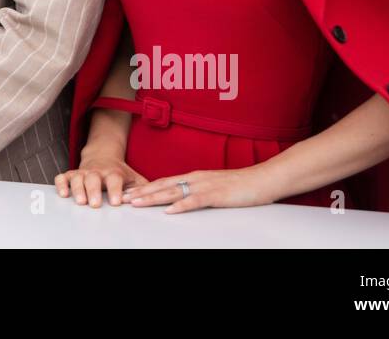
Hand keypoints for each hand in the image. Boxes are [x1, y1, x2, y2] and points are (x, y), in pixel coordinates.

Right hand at [55, 153, 147, 207]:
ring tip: (80, 201)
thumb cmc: (119, 173)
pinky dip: (61, 184)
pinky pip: (63, 177)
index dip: (115, 190)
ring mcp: (83, 172)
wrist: (103, 156)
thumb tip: (151, 199)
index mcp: (113, 172)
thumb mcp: (134, 178)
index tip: (116, 202)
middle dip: (93, 190)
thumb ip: (142, 189)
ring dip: (77, 189)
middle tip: (94, 204)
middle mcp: (97, 171)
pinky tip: (63, 194)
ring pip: (77, 178)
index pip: (114, 180)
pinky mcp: (72, 174)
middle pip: (93, 178)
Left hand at [121, 166, 281, 212]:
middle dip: (142, 192)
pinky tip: (169, 211)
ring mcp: (205, 186)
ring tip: (137, 203)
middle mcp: (196, 178)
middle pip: (163, 185)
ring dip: (153, 198)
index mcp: (195, 177)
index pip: (164, 182)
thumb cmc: (241, 185)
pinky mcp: (217, 195)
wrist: (264, 179)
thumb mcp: (214, 186)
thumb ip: (198, 190)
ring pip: (173, 192)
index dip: (146, 187)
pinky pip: (195, 201)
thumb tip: (184, 198)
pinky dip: (181, 206)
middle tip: (124, 198)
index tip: (130, 193)